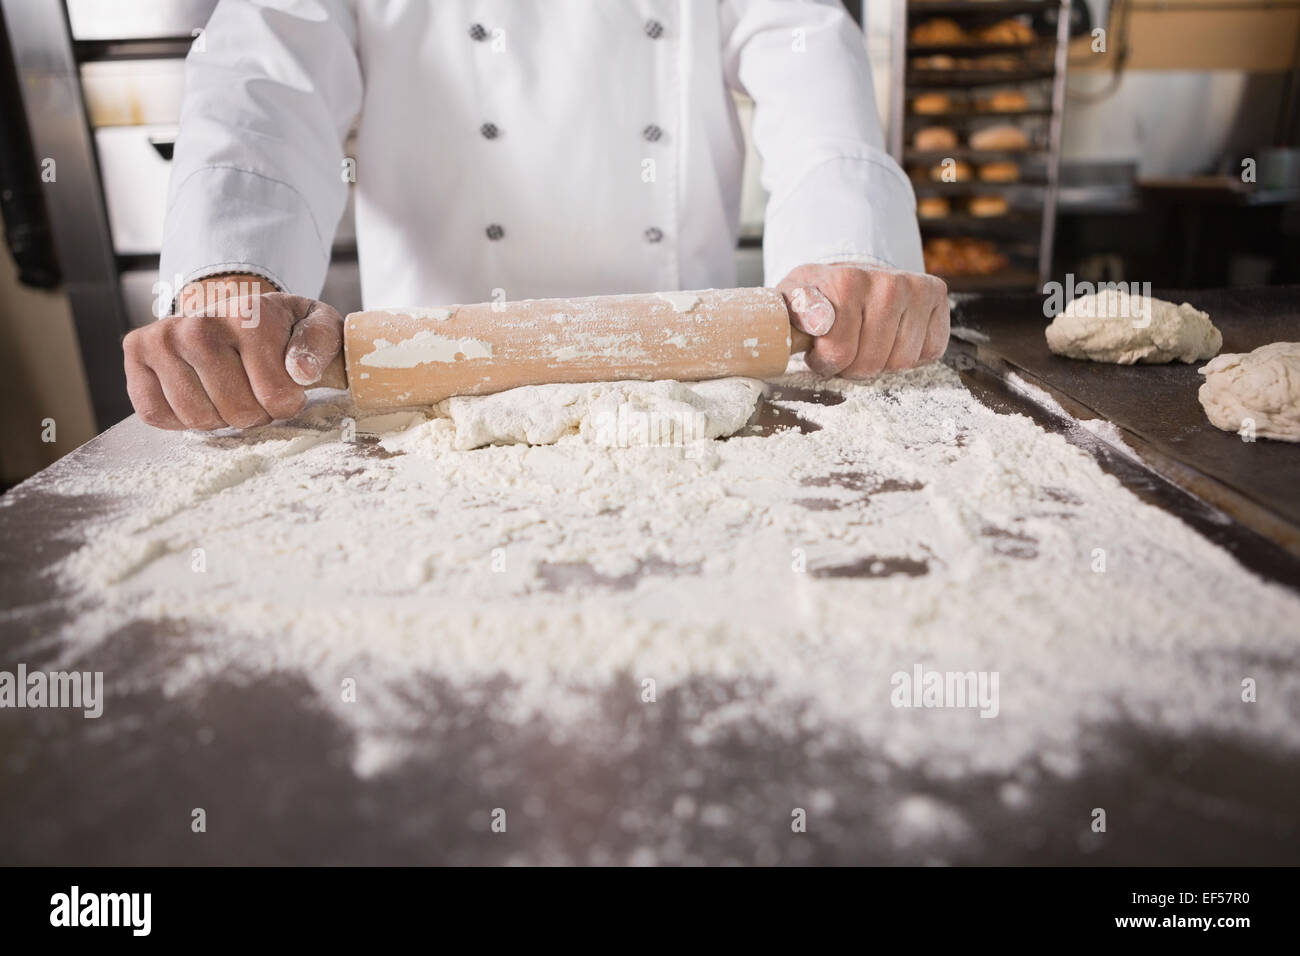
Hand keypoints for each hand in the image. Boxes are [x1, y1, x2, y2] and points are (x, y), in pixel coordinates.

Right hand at [123, 275, 342, 429]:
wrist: (235, 312)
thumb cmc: (280, 327)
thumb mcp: (317, 324)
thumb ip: (321, 343)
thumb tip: (301, 372)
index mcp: (247, 316)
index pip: (276, 397)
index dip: (288, 403)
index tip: (288, 384)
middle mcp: (197, 325)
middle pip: (238, 413)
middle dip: (256, 412)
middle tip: (255, 388)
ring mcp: (161, 338)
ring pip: (198, 419)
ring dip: (220, 417)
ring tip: (229, 389)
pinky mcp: (136, 353)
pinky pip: (157, 415)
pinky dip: (181, 418)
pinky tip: (199, 393)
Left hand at [778, 263, 949, 377]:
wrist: (848, 276)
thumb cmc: (818, 297)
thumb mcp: (790, 301)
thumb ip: (796, 312)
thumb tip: (820, 321)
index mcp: (847, 281)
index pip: (839, 352)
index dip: (825, 362)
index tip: (817, 349)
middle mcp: (888, 282)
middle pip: (871, 363)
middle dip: (851, 367)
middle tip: (842, 350)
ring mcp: (917, 288)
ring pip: (901, 363)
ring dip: (880, 364)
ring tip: (863, 344)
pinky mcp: (937, 297)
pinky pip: (929, 352)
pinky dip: (908, 355)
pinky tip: (891, 339)